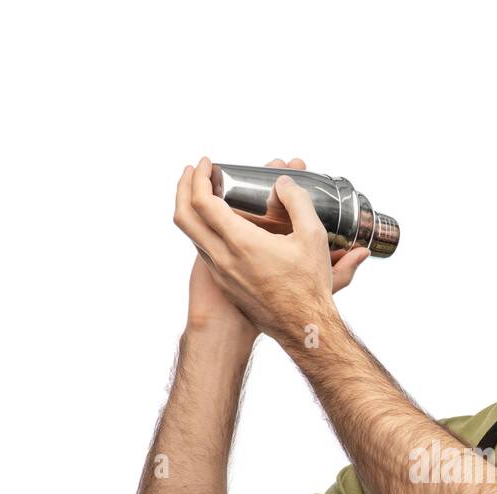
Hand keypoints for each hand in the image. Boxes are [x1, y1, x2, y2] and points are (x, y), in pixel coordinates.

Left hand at [174, 156, 369, 342]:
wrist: (303, 328)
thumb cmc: (309, 288)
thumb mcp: (313, 238)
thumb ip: (297, 202)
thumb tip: (283, 183)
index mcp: (240, 244)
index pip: (202, 202)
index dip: (198, 177)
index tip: (206, 164)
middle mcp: (223, 258)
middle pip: (184, 216)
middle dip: (183, 188)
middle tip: (193, 172)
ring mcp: (221, 273)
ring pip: (191, 235)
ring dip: (192, 210)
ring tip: (204, 194)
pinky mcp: (226, 284)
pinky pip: (205, 250)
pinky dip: (204, 229)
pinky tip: (221, 225)